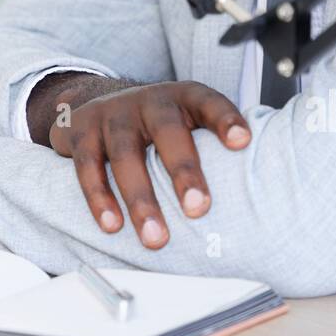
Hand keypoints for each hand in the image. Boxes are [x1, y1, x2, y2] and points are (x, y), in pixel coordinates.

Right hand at [48, 80, 250, 248]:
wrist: (96, 100)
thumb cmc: (156, 125)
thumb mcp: (186, 122)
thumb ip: (212, 149)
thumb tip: (253, 202)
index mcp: (183, 98)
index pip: (208, 102)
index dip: (225, 118)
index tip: (242, 141)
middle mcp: (149, 101)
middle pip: (168, 131)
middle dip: (184, 170)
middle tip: (199, 209)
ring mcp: (113, 114)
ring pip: (126, 153)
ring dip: (141, 198)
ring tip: (156, 237)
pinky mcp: (82, 130)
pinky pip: (89, 165)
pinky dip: (99, 197)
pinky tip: (112, 225)